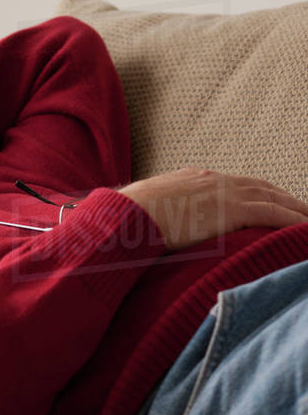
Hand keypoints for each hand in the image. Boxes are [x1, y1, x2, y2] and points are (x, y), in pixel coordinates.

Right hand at [118, 166, 307, 251]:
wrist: (124, 216)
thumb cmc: (125, 222)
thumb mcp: (144, 215)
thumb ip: (159, 219)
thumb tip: (154, 235)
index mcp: (193, 179)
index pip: (235, 185)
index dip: (256, 194)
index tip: (269, 203)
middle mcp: (213, 180)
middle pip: (260, 187)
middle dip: (283, 198)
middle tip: (303, 210)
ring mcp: (223, 192)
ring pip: (273, 198)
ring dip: (295, 209)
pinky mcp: (230, 209)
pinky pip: (272, 214)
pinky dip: (292, 220)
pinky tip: (305, 229)